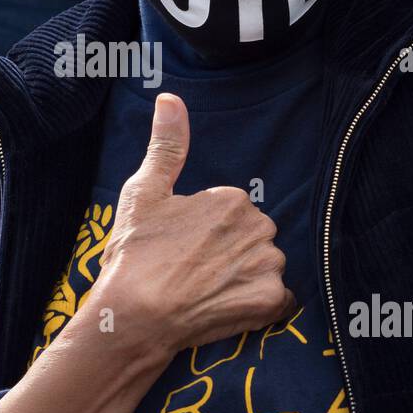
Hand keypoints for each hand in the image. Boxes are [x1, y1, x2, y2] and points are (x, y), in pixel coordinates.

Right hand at [94, 93, 294, 359]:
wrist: (135, 315)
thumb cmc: (135, 254)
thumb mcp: (144, 192)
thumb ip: (167, 145)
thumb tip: (169, 97)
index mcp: (232, 199)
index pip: (231, 215)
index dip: (206, 234)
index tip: (182, 250)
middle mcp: (259, 226)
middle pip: (253, 239)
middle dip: (231, 253)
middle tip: (193, 273)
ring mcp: (267, 265)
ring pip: (265, 267)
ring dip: (245, 279)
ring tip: (207, 293)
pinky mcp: (270, 301)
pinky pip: (278, 301)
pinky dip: (258, 306)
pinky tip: (227, 308)